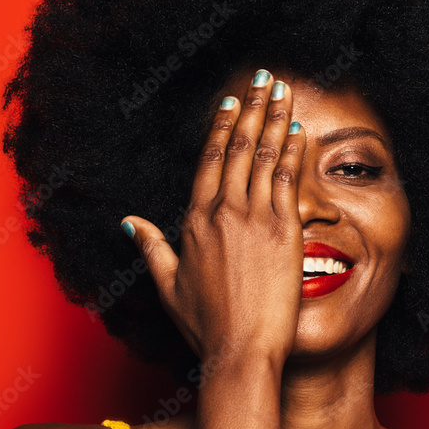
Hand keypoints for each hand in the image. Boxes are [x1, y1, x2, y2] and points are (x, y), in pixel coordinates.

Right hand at [121, 70, 305, 366]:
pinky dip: (293, 151)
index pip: (208, 160)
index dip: (220, 126)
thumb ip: (151, 248)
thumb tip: (129, 222)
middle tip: (262, 78)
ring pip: (264, 156)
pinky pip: (288, 180)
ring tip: (283, 90)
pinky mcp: (284, 231)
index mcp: (194, 221)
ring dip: (275, 118)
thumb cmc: (206, 325)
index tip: (230, 102)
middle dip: (251, 107)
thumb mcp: (169, 285)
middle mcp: (223, 212)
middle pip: (237, 147)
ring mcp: (255, 219)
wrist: (242, 350)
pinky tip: (299, 129)